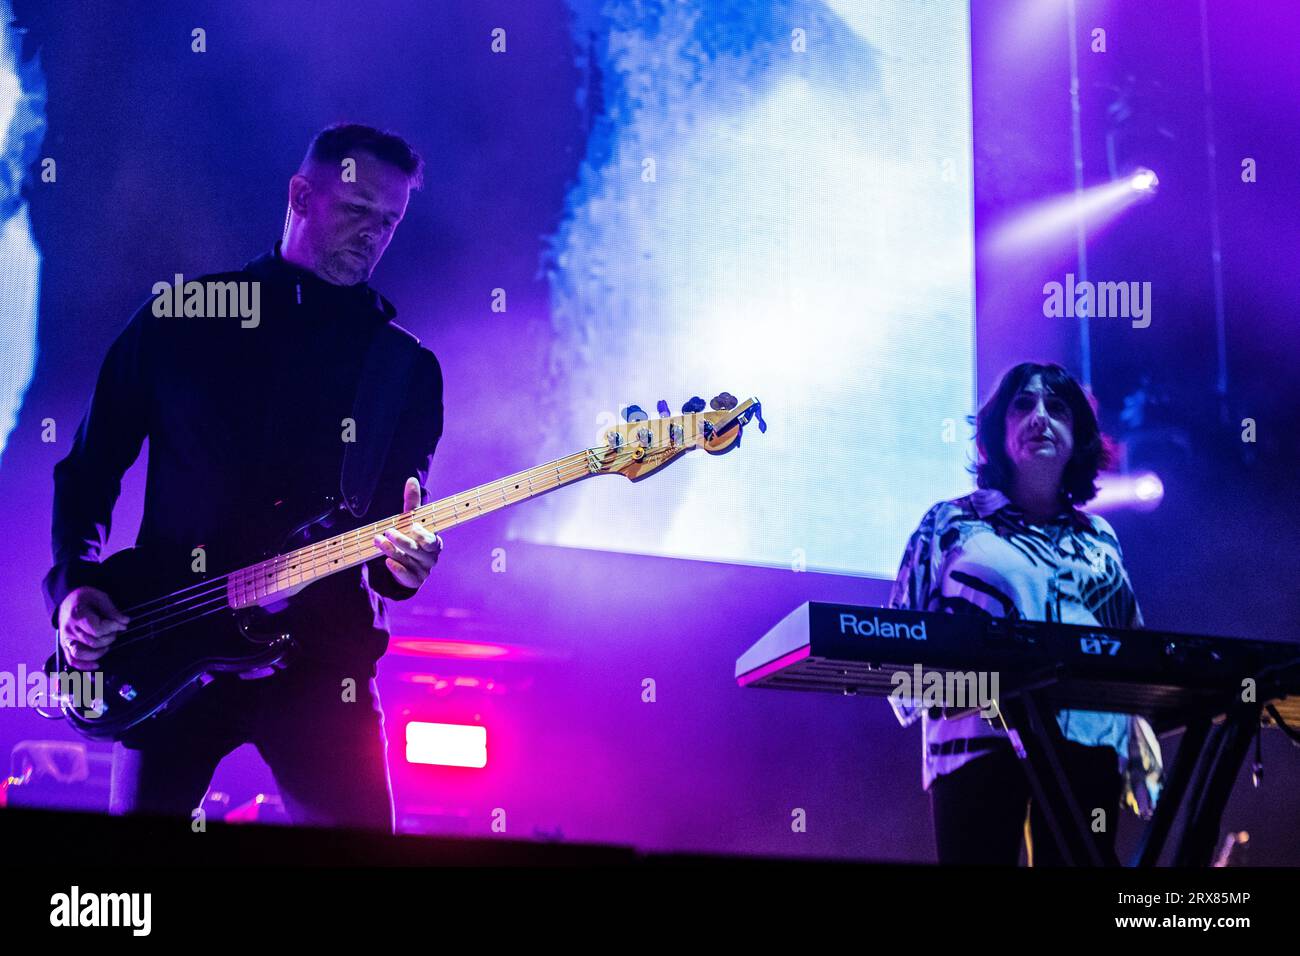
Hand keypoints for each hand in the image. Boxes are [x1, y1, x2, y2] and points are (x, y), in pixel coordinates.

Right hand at [58, 587, 128, 671]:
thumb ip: (112, 610)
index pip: (97, 630)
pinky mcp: (65, 645)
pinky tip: (96, 665)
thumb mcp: (100, 597)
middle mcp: (69, 629)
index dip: (113, 628)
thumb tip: (125, 622)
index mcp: (78, 615)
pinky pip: (71, 660)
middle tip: (115, 631)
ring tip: (108, 645)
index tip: (122, 624)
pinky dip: (83, 665)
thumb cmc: (85, 598)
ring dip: (98, 652)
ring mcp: (66, 639)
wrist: (67, 600)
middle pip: (93, 642)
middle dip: (109, 638)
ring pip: (81, 653)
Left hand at [372, 476, 442, 590]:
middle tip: (388, 532)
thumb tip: (411, 479)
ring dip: (392, 551)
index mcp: (433, 542)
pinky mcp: (414, 580)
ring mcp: (423, 569)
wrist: (410, 566)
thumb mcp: (411, 521)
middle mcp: (430, 557)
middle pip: (417, 549)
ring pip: (408, 561)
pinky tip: (387, 562)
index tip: (413, 527)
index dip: (423, 534)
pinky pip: (406, 576)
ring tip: (378, 542)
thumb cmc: (413, 539)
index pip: (432, 540)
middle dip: (402, 540)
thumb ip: (412, 503)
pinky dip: (397, 569)